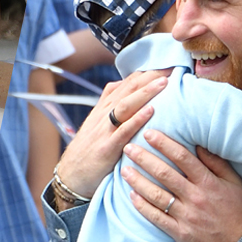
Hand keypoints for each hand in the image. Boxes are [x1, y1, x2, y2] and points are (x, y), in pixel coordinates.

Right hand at [54, 71, 168, 197]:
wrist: (70, 175)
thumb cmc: (89, 150)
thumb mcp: (98, 124)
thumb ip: (112, 106)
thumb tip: (128, 87)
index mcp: (103, 107)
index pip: (126, 84)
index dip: (146, 73)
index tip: (167, 65)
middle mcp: (103, 114)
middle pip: (128, 89)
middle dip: (150, 77)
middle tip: (171, 67)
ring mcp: (104, 130)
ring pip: (125, 105)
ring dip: (146, 93)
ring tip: (164, 83)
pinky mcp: (106, 148)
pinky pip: (123, 131)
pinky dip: (137, 119)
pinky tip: (151, 111)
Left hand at [124, 132, 241, 241]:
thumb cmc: (238, 213)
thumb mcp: (234, 183)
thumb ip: (216, 163)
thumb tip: (199, 143)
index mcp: (208, 183)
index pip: (182, 157)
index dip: (164, 143)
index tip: (149, 134)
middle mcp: (195, 197)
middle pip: (164, 173)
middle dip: (144, 158)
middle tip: (128, 148)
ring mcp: (186, 216)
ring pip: (156, 195)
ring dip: (138, 181)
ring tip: (124, 170)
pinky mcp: (180, 233)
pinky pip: (157, 217)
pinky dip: (142, 206)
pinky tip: (131, 196)